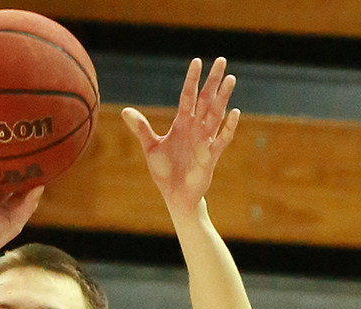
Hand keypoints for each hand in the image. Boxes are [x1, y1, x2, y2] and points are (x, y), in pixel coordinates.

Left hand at [122, 56, 241, 216]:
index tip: (197, 61)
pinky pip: (221, 139)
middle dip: (213, 81)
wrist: (175, 195)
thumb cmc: (165, 171)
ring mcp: (205, 140)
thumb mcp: (150, 147)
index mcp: (182, 123)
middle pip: (206, 99)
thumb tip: (125, 110)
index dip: (192, 79)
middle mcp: (196, 128)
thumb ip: (141, 128)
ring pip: (216, 114)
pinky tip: (235, 112)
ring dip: (223, 97)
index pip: (188, 96)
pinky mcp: (210, 156)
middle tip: (222, 61)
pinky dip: (228, 126)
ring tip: (231, 79)